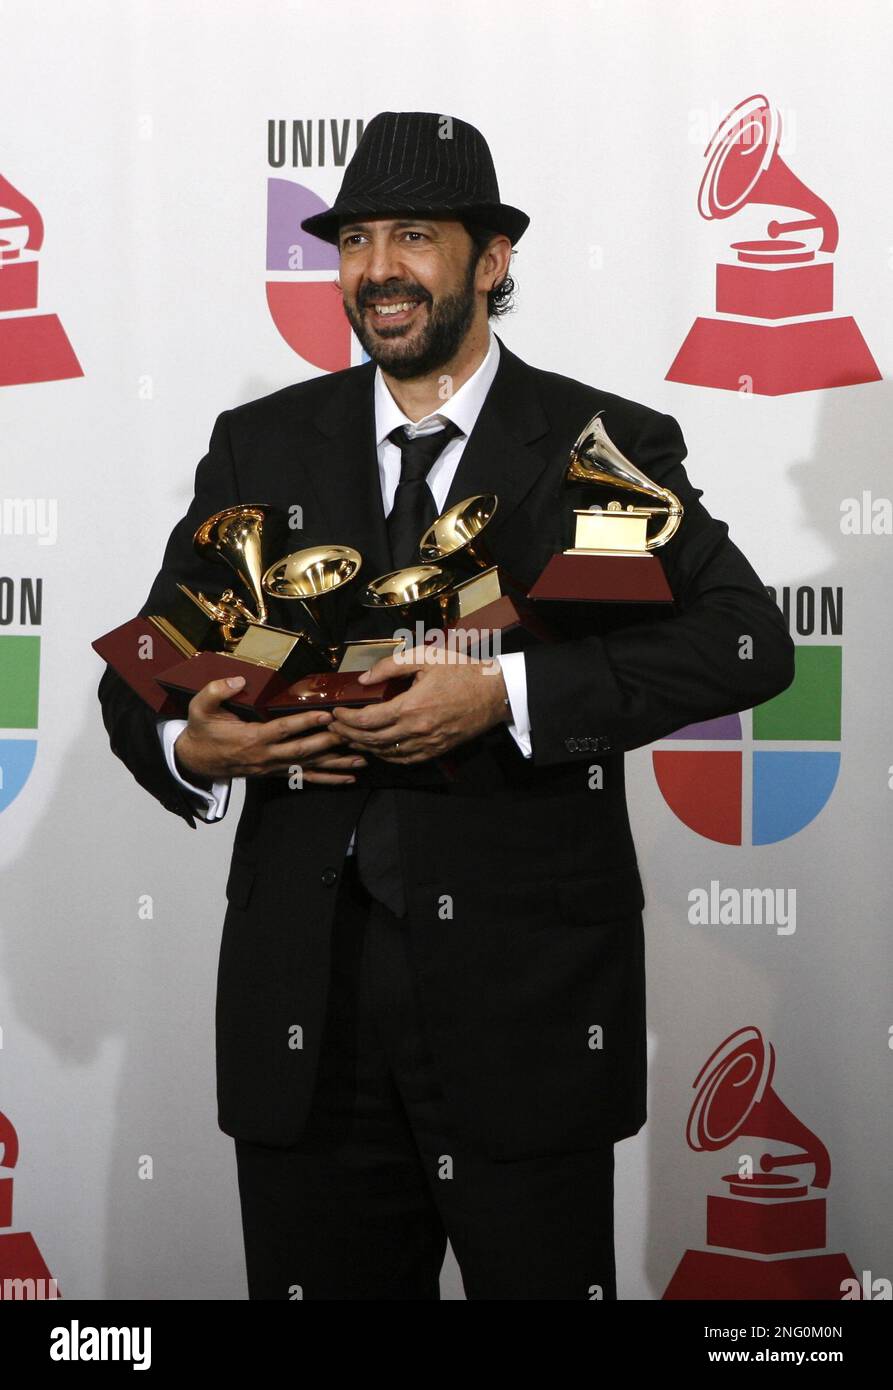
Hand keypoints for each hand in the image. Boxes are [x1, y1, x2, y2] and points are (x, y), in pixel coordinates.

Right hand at [173, 676, 367, 785]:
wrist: (196, 761)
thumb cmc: (202, 731)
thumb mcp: (200, 708)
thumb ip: (216, 691)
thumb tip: (238, 680)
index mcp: (252, 738)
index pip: (283, 730)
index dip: (305, 723)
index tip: (327, 715)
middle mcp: (266, 756)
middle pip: (304, 750)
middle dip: (331, 742)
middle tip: (355, 733)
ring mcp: (273, 767)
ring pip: (310, 767)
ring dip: (337, 764)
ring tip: (362, 759)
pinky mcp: (277, 773)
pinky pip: (306, 778)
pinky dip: (328, 779)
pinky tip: (348, 778)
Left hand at [327, 646, 510, 763]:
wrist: (494, 694)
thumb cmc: (462, 672)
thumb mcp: (425, 658)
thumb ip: (391, 667)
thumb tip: (364, 679)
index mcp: (411, 706)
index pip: (367, 720)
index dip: (346, 719)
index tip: (336, 713)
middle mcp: (416, 730)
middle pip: (371, 740)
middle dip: (348, 735)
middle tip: (334, 728)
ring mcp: (427, 744)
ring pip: (386, 753)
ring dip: (363, 748)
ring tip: (349, 739)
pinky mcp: (436, 750)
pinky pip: (404, 759)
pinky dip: (386, 756)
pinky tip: (377, 749)